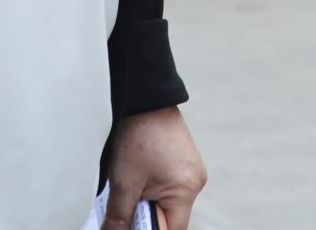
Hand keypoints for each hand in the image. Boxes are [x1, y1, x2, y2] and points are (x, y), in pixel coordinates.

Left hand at [103, 106, 205, 229]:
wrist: (145, 98)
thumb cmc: (137, 136)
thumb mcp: (124, 183)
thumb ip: (119, 218)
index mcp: (187, 189)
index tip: (129, 227)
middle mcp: (196, 181)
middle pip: (170, 218)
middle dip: (146, 218)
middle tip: (124, 209)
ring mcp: (192, 170)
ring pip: (168, 202)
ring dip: (148, 203)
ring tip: (130, 187)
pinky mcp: (184, 161)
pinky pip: (170, 187)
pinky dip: (152, 189)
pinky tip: (137, 177)